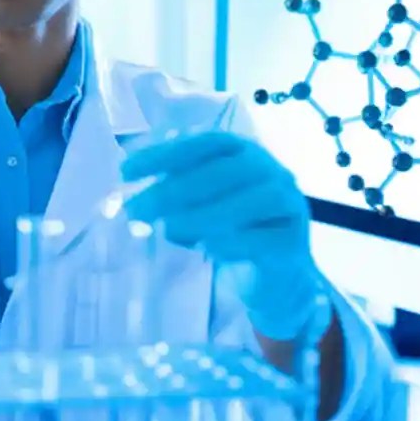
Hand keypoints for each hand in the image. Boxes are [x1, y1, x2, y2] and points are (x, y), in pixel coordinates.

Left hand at [120, 130, 328, 340]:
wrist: (275, 276)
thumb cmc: (232, 232)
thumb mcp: (200, 206)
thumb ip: (175, 193)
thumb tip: (133, 196)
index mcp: (244, 153)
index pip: (205, 144)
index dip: (165, 153)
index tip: (126, 171)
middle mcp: (270, 171)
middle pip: (223, 172)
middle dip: (174, 189)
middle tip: (136, 208)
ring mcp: (288, 205)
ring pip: (249, 201)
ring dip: (202, 215)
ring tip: (167, 230)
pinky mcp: (293, 243)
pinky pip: (264, 239)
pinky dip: (233, 242)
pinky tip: (207, 250)